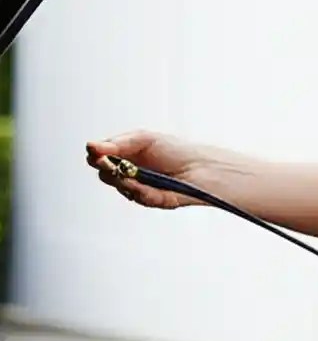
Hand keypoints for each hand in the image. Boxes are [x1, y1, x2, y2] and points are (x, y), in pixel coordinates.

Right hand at [85, 129, 205, 208]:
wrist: (203, 166)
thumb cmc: (176, 150)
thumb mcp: (144, 139)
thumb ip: (118, 144)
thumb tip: (91, 146)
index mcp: (126, 155)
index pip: (100, 157)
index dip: (95, 156)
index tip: (95, 152)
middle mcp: (129, 173)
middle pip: (105, 174)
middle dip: (105, 168)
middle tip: (109, 163)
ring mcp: (139, 188)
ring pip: (120, 187)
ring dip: (123, 179)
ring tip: (128, 172)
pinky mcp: (152, 200)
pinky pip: (139, 197)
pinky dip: (140, 190)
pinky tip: (144, 185)